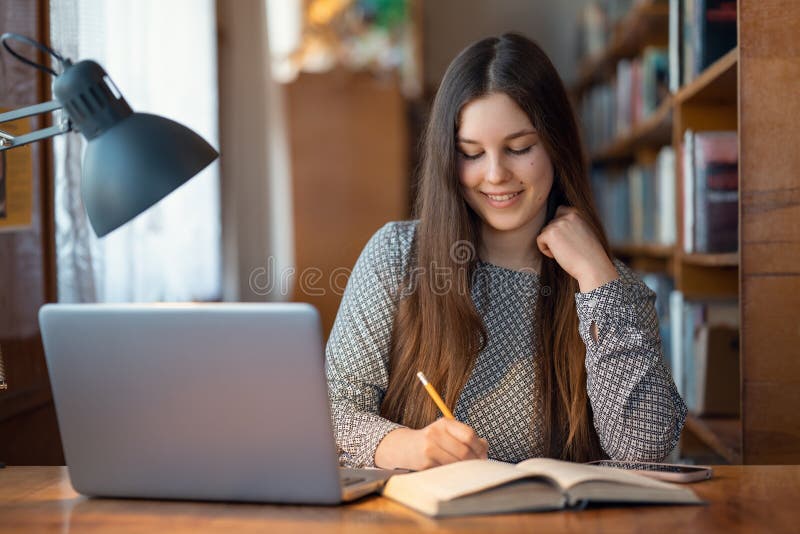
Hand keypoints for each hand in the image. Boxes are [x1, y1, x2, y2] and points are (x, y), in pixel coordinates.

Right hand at [374, 418, 488, 470]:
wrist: (404, 448)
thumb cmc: (431, 440)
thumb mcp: (447, 432)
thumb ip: (466, 436)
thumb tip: (485, 446)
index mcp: (444, 423)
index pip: (469, 435)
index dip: (479, 447)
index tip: (483, 455)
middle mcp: (436, 433)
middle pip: (464, 452)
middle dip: (474, 461)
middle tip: (477, 466)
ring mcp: (429, 449)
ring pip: (457, 463)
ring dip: (465, 469)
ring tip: (465, 469)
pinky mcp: (425, 463)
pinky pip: (447, 471)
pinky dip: (453, 473)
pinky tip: (452, 471)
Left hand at [536, 206, 618, 291]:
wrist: (592, 265)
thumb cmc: (590, 253)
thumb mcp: (585, 231)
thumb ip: (572, 224)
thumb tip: (557, 226)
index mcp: (577, 213)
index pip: (559, 211)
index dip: (559, 226)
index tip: (565, 238)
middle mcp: (567, 216)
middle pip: (550, 223)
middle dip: (555, 236)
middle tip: (567, 248)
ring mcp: (558, 224)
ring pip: (545, 232)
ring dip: (551, 244)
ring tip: (564, 252)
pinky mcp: (550, 234)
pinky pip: (540, 240)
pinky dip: (545, 250)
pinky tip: (558, 255)